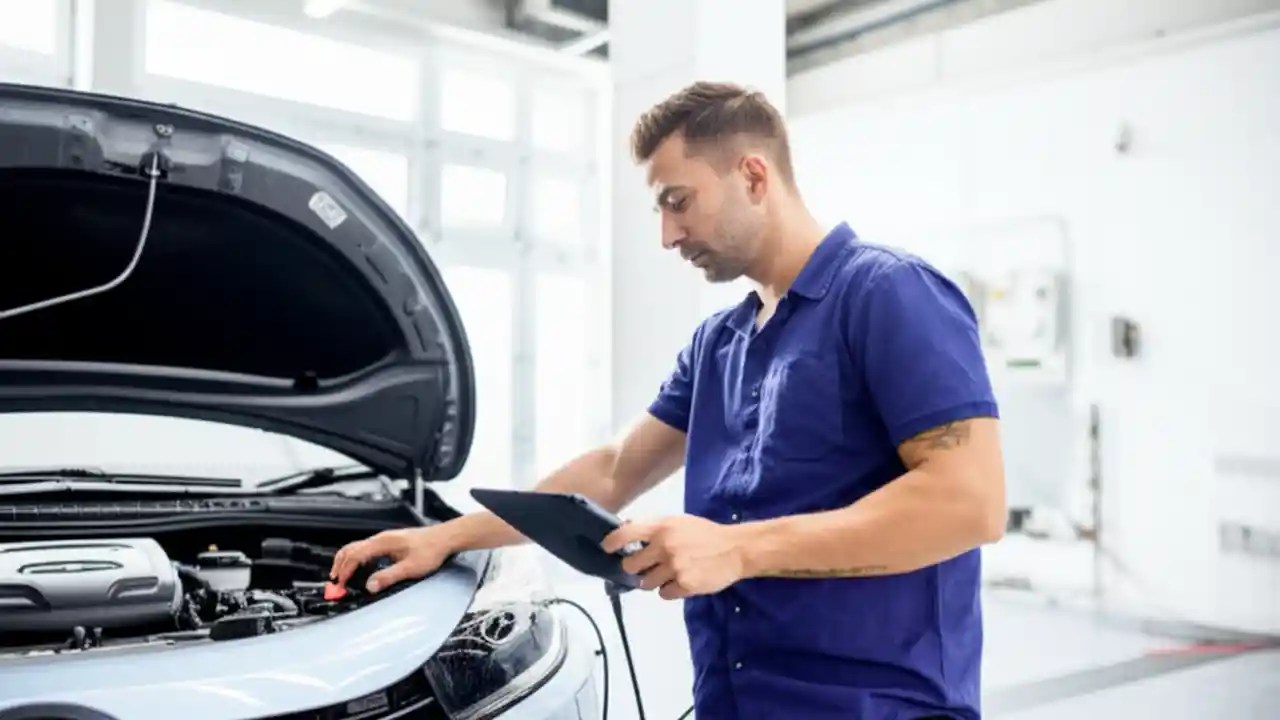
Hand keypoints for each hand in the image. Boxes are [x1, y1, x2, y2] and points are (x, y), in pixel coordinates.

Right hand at [329, 526, 452, 593]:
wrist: (446, 538)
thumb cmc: (431, 550)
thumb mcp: (411, 568)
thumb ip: (388, 577)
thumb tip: (370, 586)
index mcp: (383, 542)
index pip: (355, 555)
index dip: (345, 570)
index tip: (340, 584)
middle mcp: (381, 539)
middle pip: (351, 549)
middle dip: (340, 565)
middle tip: (335, 581)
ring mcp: (385, 540)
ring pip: (358, 548)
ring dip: (348, 562)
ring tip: (342, 576)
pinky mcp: (390, 543)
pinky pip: (367, 550)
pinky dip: (358, 560)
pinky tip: (361, 570)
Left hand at [601, 515, 746, 599]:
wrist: (735, 549)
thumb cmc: (705, 534)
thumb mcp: (679, 522)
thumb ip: (656, 528)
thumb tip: (628, 532)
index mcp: (662, 527)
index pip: (626, 533)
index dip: (612, 542)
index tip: (606, 548)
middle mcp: (664, 546)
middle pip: (631, 565)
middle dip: (635, 568)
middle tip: (645, 567)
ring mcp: (674, 567)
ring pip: (646, 583)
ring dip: (653, 581)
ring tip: (669, 574)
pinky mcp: (684, 585)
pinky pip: (664, 594)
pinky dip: (669, 590)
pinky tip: (681, 581)